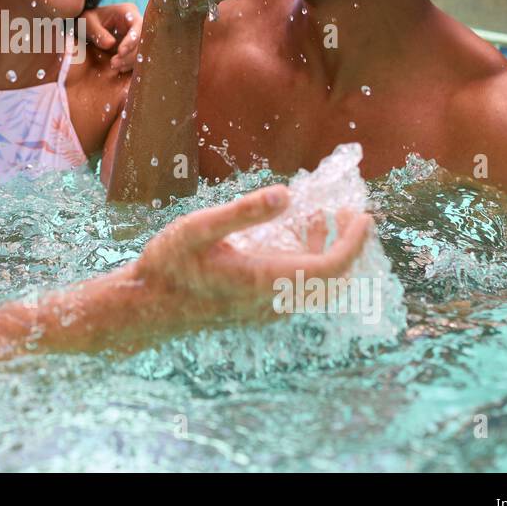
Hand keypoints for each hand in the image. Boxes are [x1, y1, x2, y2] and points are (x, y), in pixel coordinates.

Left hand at [82, 2, 141, 71]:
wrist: (88, 27)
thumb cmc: (88, 21)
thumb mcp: (87, 22)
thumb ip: (97, 32)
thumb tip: (111, 44)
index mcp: (128, 12)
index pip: (138, 26)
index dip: (131, 40)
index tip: (120, 52)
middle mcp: (136, 24)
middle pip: (142, 40)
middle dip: (130, 54)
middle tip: (114, 64)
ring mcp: (137, 36)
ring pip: (141, 50)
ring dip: (130, 61)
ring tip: (114, 66)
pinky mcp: (134, 47)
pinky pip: (138, 57)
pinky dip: (130, 64)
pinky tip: (120, 69)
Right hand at [131, 185, 372, 327]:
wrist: (144, 310)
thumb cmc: (167, 266)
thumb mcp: (199, 228)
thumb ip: (243, 212)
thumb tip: (287, 194)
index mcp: (267, 281)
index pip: (332, 267)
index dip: (353, 241)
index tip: (363, 215)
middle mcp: (274, 302)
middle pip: (331, 279)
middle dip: (345, 243)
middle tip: (348, 211)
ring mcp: (266, 310)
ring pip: (314, 286)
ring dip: (324, 251)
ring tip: (319, 216)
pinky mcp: (256, 311)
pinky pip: (298, 290)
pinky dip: (306, 261)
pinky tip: (290, 237)